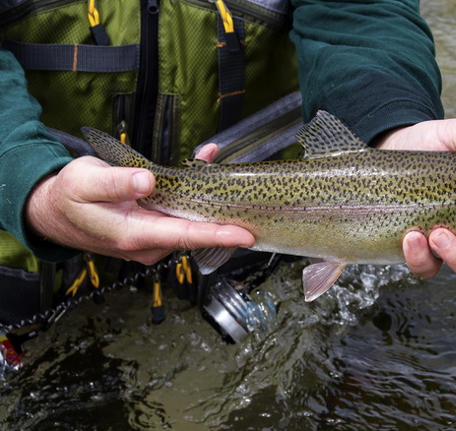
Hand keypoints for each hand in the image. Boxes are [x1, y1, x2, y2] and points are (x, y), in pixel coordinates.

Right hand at [25, 144, 253, 264]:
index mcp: (133, 235)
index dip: (217, 236)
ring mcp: (153, 238)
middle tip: (249, 198)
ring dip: (206, 197)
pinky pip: (181, 212)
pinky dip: (193, 192)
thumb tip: (147, 182)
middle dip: (222, 214)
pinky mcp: (155, 229)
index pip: (184, 237)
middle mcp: (148, 242)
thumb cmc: (69, 197)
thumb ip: (116, 182)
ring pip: (189, 219)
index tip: (244, 236)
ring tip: (217, 166)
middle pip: (195, 230)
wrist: (53, 211)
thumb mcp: (85, 181)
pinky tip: (201, 163)